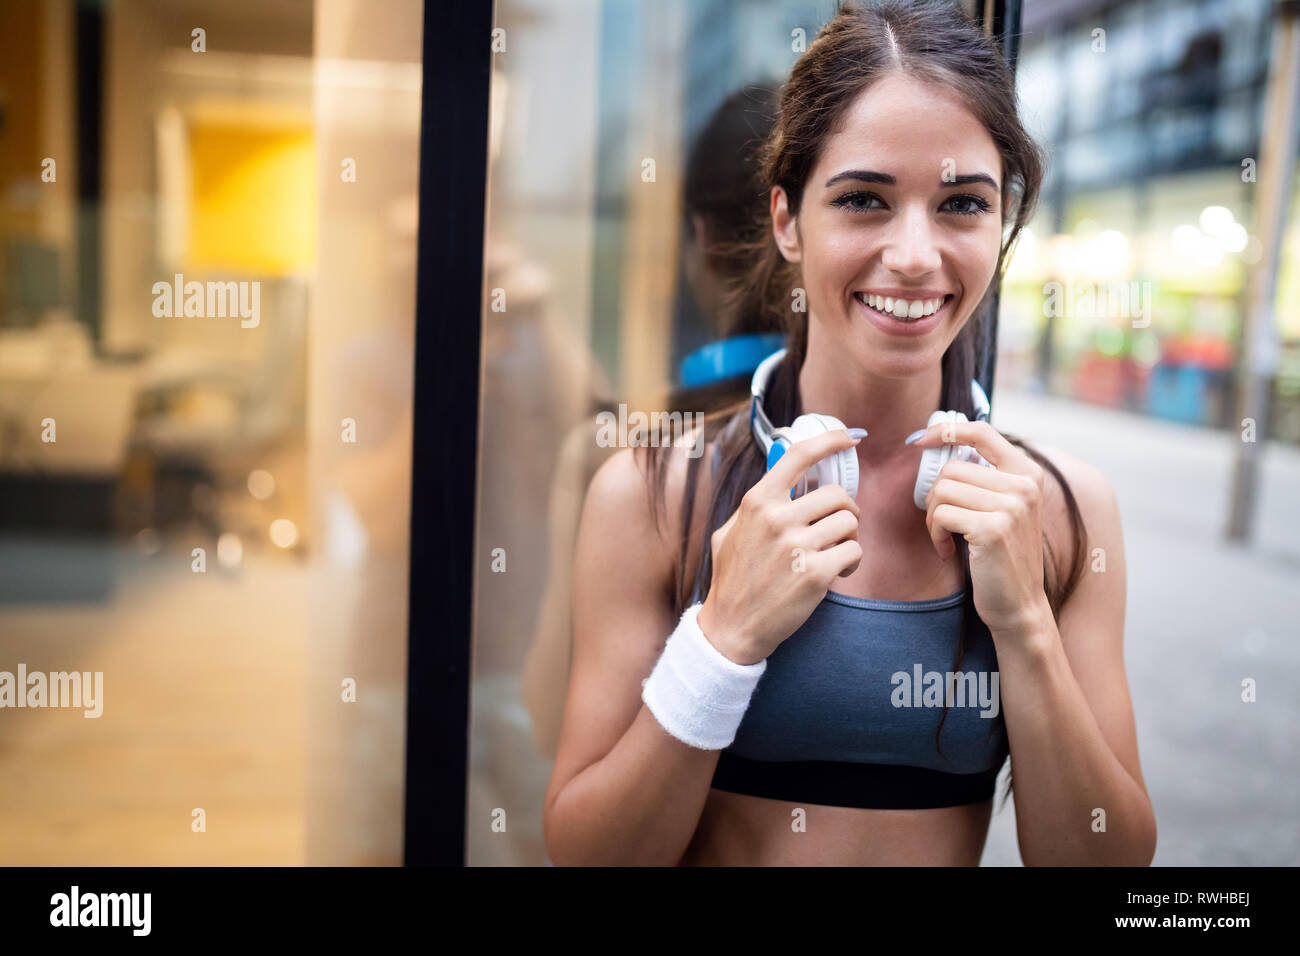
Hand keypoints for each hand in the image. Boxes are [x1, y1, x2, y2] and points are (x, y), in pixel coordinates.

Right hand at [698, 429, 862, 664]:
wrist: (731, 626)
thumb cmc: (732, 579)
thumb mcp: (730, 531)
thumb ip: (758, 505)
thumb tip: (787, 476)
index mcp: (758, 501)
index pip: (800, 455)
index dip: (830, 441)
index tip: (850, 436)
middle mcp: (777, 517)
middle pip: (837, 495)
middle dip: (845, 511)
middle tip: (837, 529)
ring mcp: (796, 545)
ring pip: (850, 523)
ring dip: (849, 538)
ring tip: (834, 555)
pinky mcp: (815, 573)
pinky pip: (854, 552)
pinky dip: (851, 562)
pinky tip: (837, 572)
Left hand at [913, 420, 1052, 637]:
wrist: (1020, 604)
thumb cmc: (1003, 556)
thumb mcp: (1003, 508)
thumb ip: (984, 478)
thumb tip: (941, 443)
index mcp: (1028, 473)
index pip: (982, 431)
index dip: (947, 430)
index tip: (921, 440)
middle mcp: (1024, 484)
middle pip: (951, 469)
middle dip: (936, 498)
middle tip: (944, 525)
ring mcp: (1011, 505)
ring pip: (942, 491)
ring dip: (934, 519)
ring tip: (948, 539)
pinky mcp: (993, 528)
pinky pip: (941, 515)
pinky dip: (936, 535)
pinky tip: (950, 551)